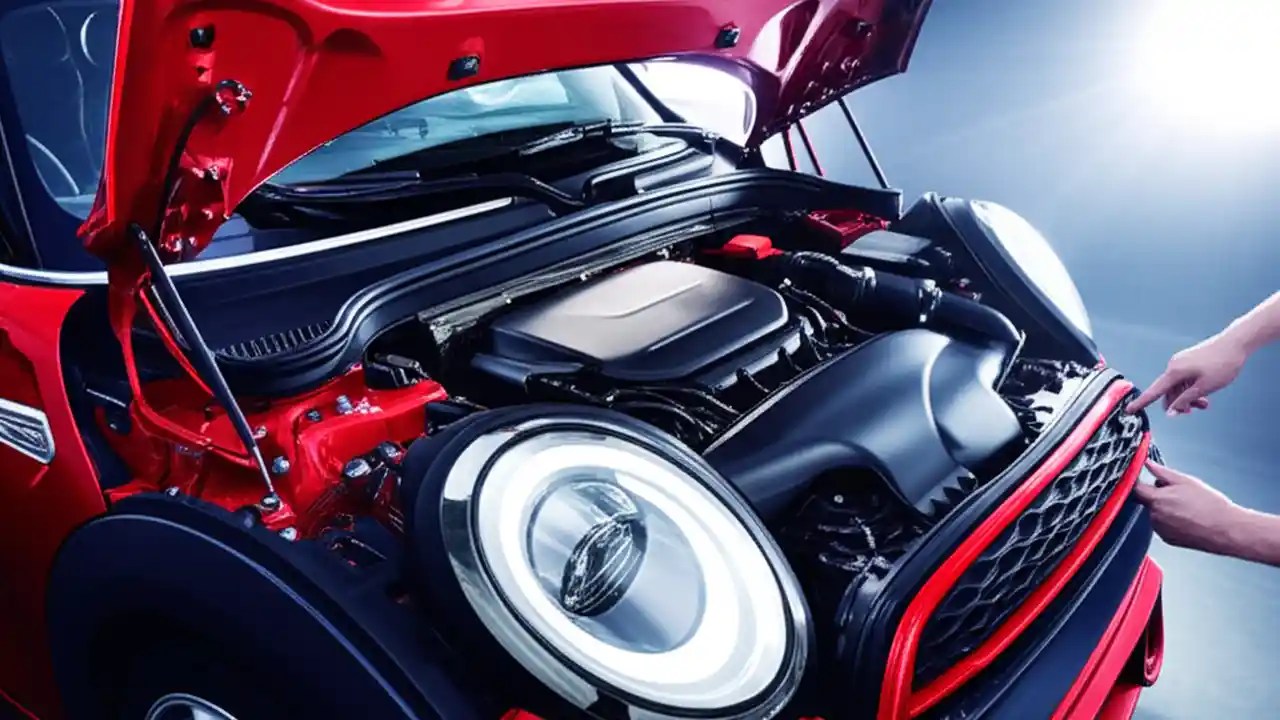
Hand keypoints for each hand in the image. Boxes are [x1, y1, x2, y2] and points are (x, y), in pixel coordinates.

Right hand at [1126, 334, 1247, 414]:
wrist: (1235, 343)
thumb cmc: (1222, 364)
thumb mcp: (1204, 387)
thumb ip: (1186, 400)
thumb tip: (1171, 412)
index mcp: (1174, 372)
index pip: (1154, 391)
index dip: (1142, 402)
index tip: (1129, 409)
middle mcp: (1174, 365)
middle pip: (1169, 391)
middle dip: (1179, 403)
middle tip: (1197, 409)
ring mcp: (1181, 362)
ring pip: (1178, 386)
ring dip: (1188, 396)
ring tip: (1205, 402)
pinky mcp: (1188, 360)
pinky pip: (1184, 379)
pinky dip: (1191, 388)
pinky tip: (1204, 392)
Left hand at [1132, 460, 1246, 555]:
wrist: (1226, 530)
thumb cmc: (1210, 504)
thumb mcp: (1185, 481)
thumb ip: (1161, 472)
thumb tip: (1146, 462)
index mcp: (1157, 500)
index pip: (1136, 489)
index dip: (1139, 482)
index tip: (1144, 478)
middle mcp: (1155, 516)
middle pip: (1148, 501)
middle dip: (1159, 495)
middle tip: (1180, 494)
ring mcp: (1161, 530)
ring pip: (1157, 514)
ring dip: (1165, 509)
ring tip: (1188, 508)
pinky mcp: (1168, 540)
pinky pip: (1164, 526)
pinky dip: (1171, 521)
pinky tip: (1189, 520)